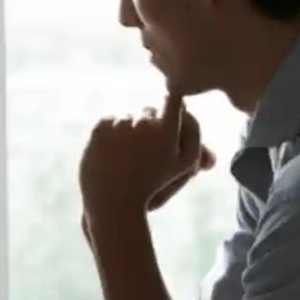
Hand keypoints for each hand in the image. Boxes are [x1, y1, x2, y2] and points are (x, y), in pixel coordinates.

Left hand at [79, 93, 213, 227]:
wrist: (113, 201)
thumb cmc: (152, 187)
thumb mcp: (182, 168)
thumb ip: (194, 144)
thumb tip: (199, 126)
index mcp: (167, 128)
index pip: (173, 98)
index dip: (172, 105)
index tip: (170, 114)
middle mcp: (144, 119)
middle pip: (150, 108)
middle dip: (151, 122)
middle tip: (148, 145)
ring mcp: (120, 121)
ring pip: (129, 114)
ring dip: (131, 126)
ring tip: (130, 152)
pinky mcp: (101, 126)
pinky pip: (111, 119)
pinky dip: (112, 130)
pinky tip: (114, 150)